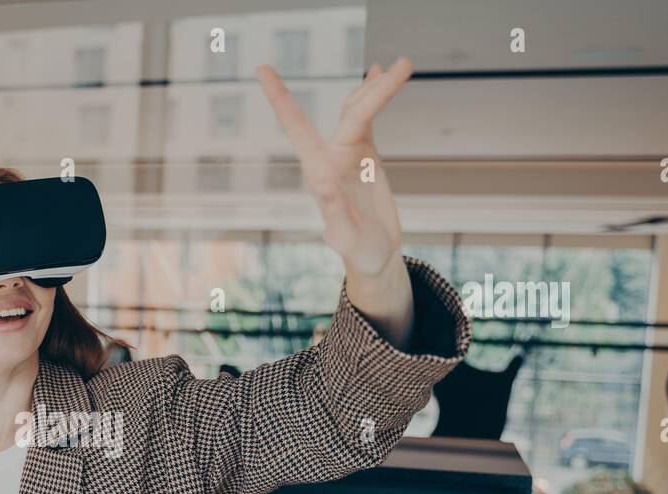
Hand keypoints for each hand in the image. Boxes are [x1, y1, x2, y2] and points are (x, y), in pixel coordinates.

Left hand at [256, 58, 415, 340]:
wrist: (374, 256)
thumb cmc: (359, 254)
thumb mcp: (347, 239)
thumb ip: (334, 214)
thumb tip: (322, 183)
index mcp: (320, 173)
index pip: (297, 128)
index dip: (280, 98)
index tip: (262, 68)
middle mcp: (329, 157)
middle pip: (351, 112)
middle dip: (375, 89)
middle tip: (405, 63)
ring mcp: (346, 152)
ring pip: (359, 108)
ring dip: (379, 87)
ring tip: (403, 64)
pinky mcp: (363, 152)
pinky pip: (366, 116)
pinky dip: (373, 93)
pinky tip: (379, 72)